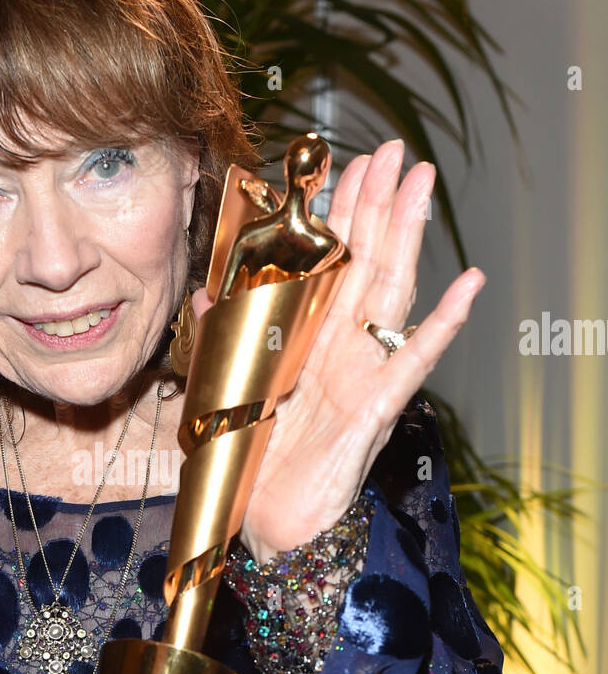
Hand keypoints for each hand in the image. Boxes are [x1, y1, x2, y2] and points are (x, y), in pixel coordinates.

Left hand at [190, 139, 485, 562]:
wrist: (261, 523)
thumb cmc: (248, 459)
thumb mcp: (221, 389)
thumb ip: (217, 338)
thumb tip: (204, 289)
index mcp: (303, 338)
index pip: (323, 262)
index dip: (334, 213)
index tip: (343, 162)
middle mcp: (338, 346)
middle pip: (363, 261)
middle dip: (376, 204)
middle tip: (394, 151)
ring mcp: (361, 373)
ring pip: (389, 292)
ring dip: (407, 238)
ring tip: (423, 187)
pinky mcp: (374, 409)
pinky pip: (413, 360)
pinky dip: (443, 324)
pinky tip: (469, 286)